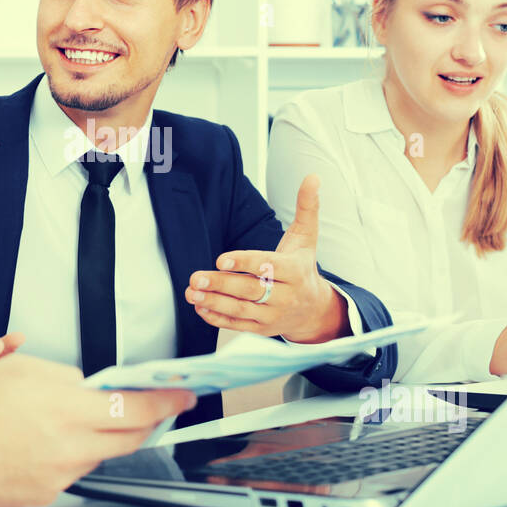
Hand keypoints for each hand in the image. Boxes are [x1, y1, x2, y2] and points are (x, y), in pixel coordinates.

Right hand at [0, 355, 196, 506]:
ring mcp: (60, 475)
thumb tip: (87, 387)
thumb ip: (65, 376)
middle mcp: (71, 447)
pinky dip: (71, 454)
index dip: (168, 402)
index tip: (183, 396)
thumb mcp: (22, 368)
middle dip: (147, 422)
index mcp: (69, 410)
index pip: (138, 409)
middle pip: (130, 438)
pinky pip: (72, 471)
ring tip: (76, 420)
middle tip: (153, 409)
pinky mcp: (46, 493)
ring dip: (102, 437)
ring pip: (100, 454)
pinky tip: (47, 442)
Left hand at [185, 174, 348, 342]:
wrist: (314, 309)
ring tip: (192, 292)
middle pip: (250, 290)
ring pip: (242, 310)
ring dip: (214, 302)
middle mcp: (286, 295)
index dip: (244, 262)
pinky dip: (218, 319)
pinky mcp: (263, 329)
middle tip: (196, 277)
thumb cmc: (303, 266)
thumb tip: (312, 177)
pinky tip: (201, 308)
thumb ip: (307, 208)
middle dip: (221, 284)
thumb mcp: (306, 238)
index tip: (221, 259)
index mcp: (295, 271)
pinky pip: (238, 326)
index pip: (267, 266)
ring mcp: (274, 315)